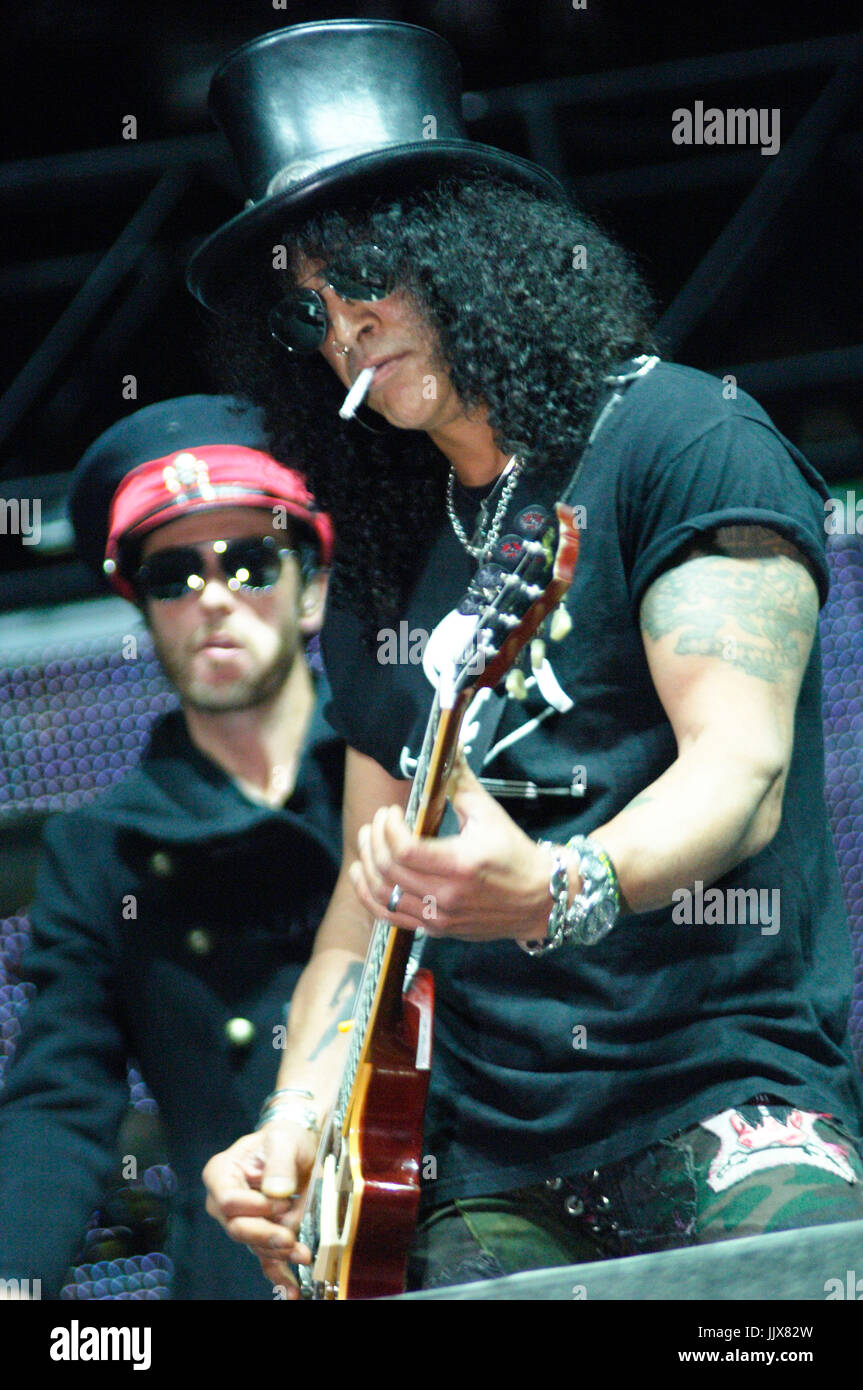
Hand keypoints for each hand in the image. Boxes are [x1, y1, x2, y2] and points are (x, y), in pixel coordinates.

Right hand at [202, 1116, 318, 1298]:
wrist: (297, 1145)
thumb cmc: (285, 1137)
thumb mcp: (284, 1140)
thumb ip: (279, 1164)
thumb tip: (276, 1192)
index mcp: (221, 1173)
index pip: (229, 1201)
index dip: (255, 1207)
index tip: (282, 1201)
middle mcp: (224, 1201)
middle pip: (237, 1228)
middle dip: (265, 1236)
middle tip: (290, 1238)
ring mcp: (241, 1221)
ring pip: (254, 1245)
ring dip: (279, 1252)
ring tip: (303, 1254)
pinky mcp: (260, 1235)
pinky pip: (265, 1259)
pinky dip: (278, 1274)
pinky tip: (292, 1288)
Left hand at [349, 754, 562, 940]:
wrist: (540, 899)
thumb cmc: (515, 853)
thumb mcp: (489, 812)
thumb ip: (459, 779)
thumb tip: (447, 743)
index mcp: (461, 863)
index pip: (405, 850)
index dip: (388, 828)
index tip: (392, 812)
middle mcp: (448, 895)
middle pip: (389, 870)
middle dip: (374, 839)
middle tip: (378, 821)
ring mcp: (440, 916)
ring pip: (383, 895)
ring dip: (366, 865)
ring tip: (368, 841)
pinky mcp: (437, 928)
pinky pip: (390, 918)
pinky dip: (369, 896)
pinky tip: (363, 875)